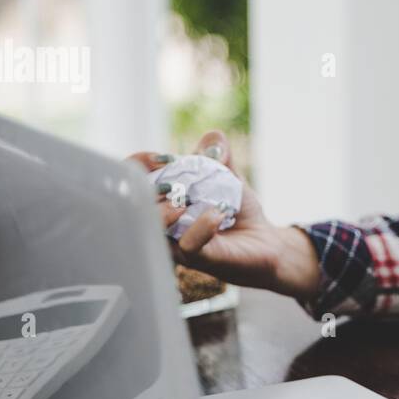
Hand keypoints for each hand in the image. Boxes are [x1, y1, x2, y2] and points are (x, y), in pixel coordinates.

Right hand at [128, 130, 320, 300]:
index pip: (132, 180)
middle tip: (174, 181)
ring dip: (165, 210)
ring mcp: (178, 244)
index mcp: (164, 199)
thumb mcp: (228, 178)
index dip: (138, 164)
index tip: (161, 158)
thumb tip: (213, 138)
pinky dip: (200, 225)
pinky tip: (217, 214)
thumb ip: (218, 155)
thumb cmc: (238, 212)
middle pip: (134, 207)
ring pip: (154, 230)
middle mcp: (163, 224)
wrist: (266, 242)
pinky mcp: (199, 259)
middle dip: (148, 188)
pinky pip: (189, 244)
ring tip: (185, 200)